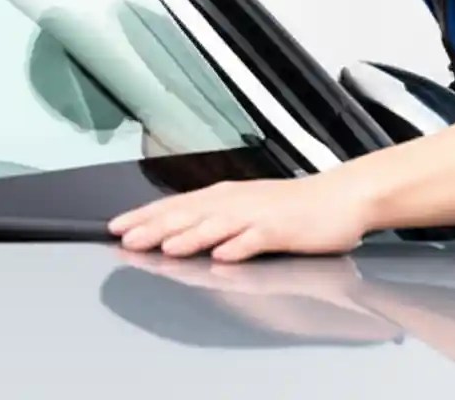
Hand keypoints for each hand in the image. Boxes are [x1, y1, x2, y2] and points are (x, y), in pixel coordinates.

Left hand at [107, 174, 374, 261]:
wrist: (340, 198)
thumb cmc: (290, 207)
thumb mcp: (243, 207)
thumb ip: (211, 218)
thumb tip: (173, 228)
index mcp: (223, 197)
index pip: (174, 205)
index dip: (144, 215)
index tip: (115, 225)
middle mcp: (235, 202)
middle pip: (188, 214)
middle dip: (155, 226)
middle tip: (126, 239)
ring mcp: (258, 216)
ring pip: (217, 225)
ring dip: (190, 236)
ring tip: (165, 248)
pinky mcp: (282, 230)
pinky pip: (257, 240)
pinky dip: (239, 247)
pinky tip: (222, 256)